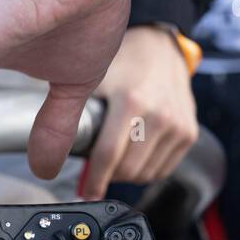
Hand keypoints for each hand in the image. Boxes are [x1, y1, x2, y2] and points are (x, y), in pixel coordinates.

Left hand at [80, 25, 197, 199]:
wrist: (160, 47)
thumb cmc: (123, 62)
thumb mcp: (93, 80)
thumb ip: (75, 114)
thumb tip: (51, 152)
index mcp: (133, 101)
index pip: (109, 156)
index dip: (94, 180)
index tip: (86, 192)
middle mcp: (160, 115)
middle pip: (128, 170)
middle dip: (108, 176)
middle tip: (96, 170)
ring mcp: (178, 126)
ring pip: (146, 175)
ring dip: (126, 175)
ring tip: (114, 160)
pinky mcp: (189, 133)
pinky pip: (163, 169)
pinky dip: (145, 170)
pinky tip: (133, 156)